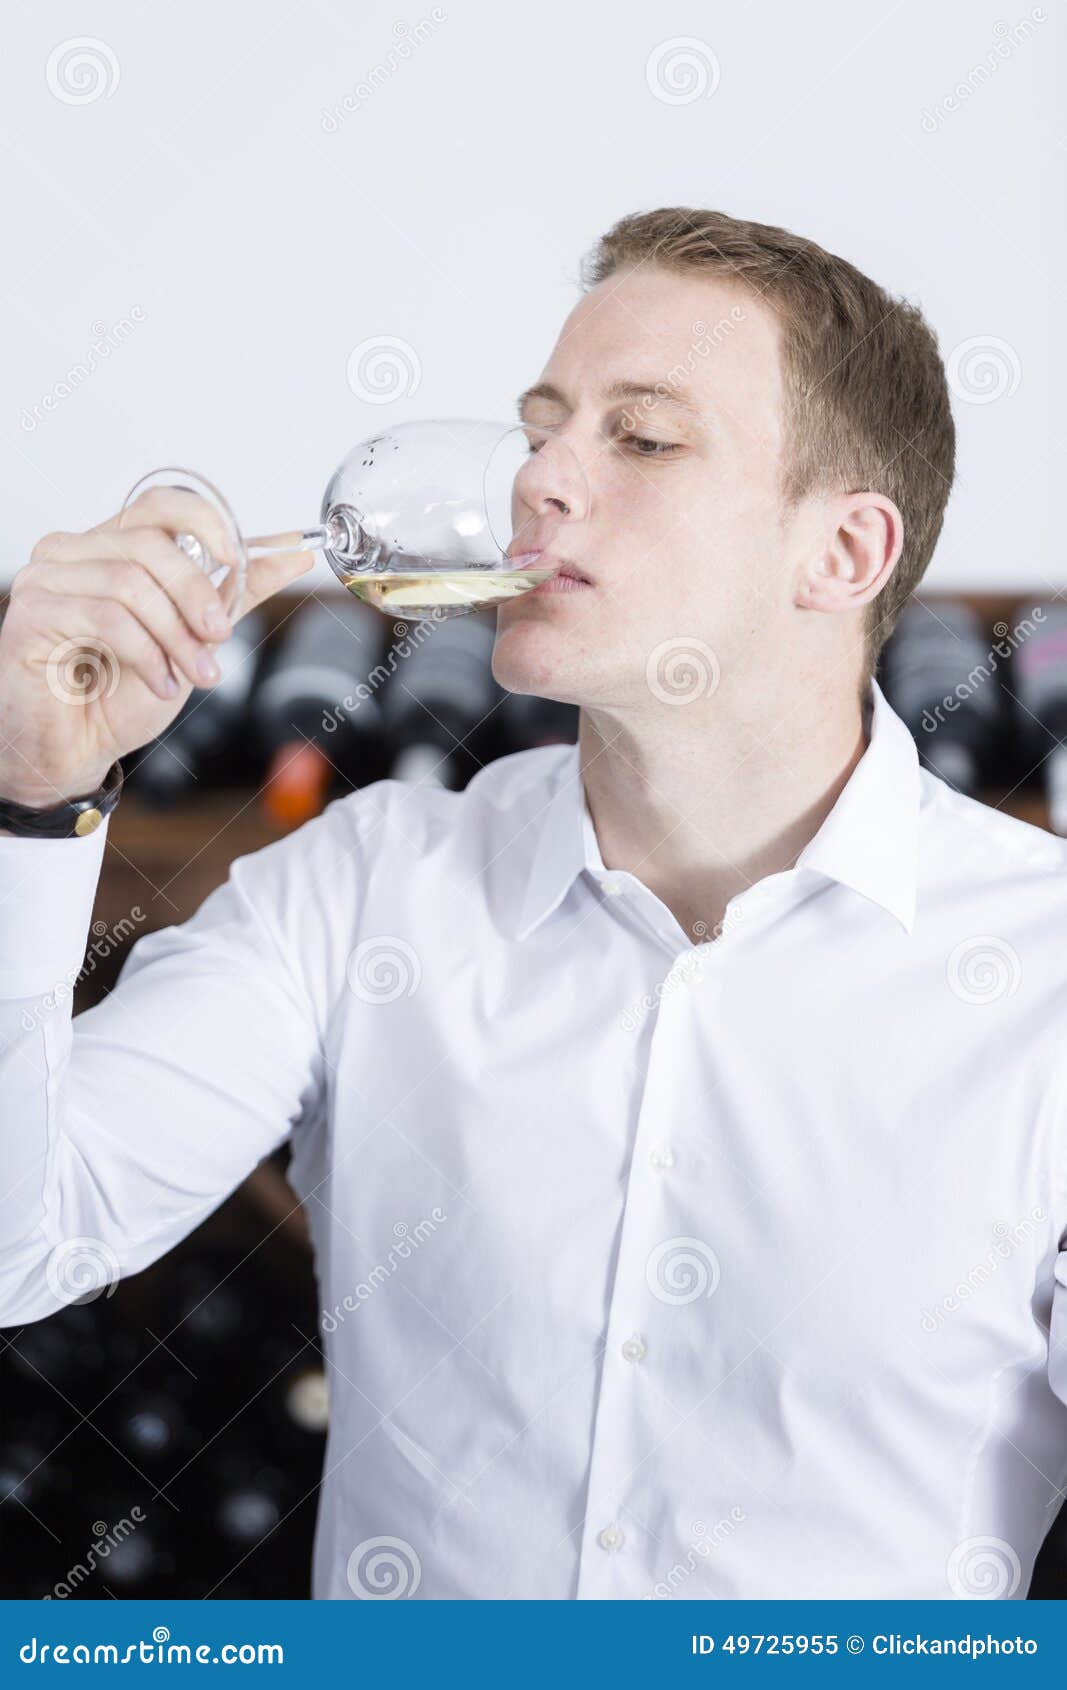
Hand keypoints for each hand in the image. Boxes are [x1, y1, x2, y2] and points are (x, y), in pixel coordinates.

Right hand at [0, 488, 315, 808]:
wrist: (79, 750)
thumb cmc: (121, 694)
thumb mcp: (193, 637)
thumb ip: (236, 593)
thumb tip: (292, 554)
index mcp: (110, 547)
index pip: (160, 506)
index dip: (206, 524)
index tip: (238, 560)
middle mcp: (72, 552)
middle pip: (151, 545)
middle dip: (197, 596)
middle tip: (219, 637)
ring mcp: (45, 578)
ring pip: (130, 583)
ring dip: (175, 636)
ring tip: (195, 674)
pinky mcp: (31, 613)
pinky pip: (106, 618)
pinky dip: (146, 654)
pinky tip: (161, 682)